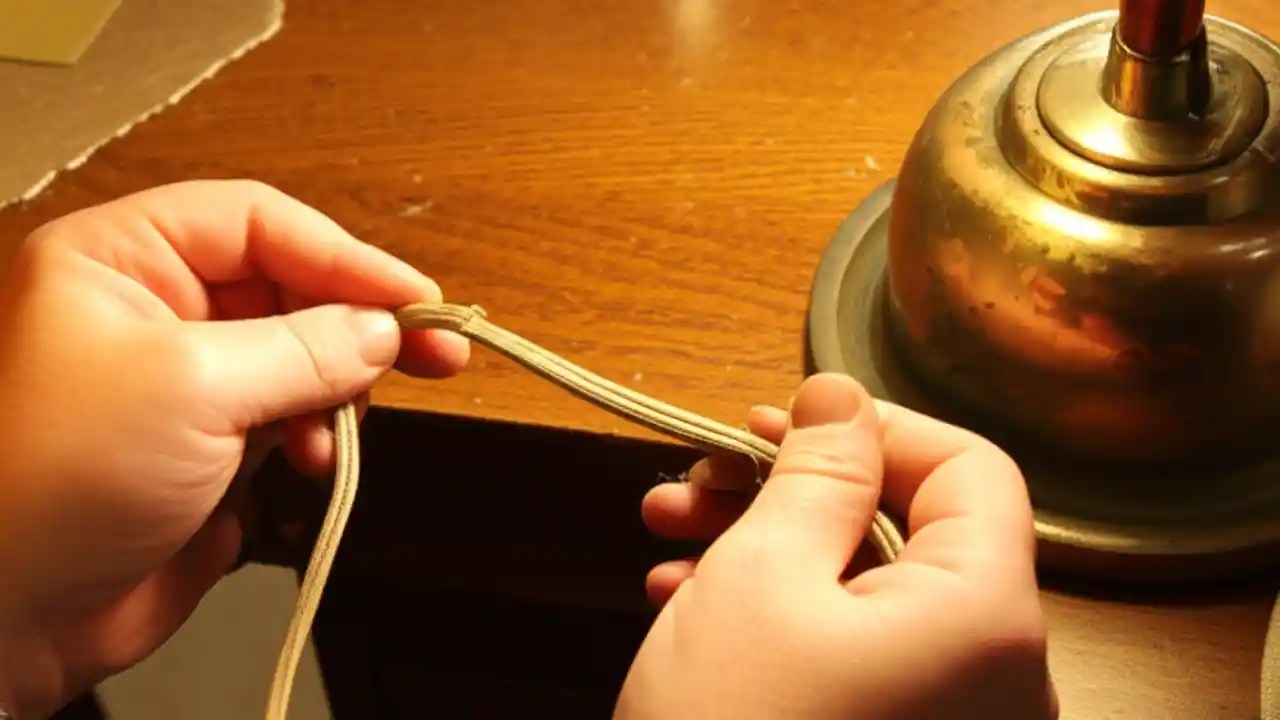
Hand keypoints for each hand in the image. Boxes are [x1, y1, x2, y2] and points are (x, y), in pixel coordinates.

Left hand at [0, 180, 468, 717]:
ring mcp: (181, 380)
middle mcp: (151, 310)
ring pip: (298, 355)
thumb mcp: (191, 387)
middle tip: (431, 351)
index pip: (255, 224)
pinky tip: (315, 459)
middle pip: (287, 287)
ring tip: (343, 425)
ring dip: (336, 389)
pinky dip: (316, 435)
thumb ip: (304, 348)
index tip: (413, 297)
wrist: (7, 617)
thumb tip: (383, 328)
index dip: (341, 255)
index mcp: (120, 261)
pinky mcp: (204, 445)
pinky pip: (288, 417)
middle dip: (355, 324)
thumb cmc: (48, 481)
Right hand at [619, 373, 1055, 718]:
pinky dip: (779, 617)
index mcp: (987, 619)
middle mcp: (995, 676)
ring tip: (666, 533)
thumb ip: (815, 473)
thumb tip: (841, 393)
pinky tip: (686, 601)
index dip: (873, 427)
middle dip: (790, 490)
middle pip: (906, 530)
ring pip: (863, 592)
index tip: (781, 422)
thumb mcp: (760, 579)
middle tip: (699, 474)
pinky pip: (854, 656)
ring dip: (765, 547)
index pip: (970, 469)